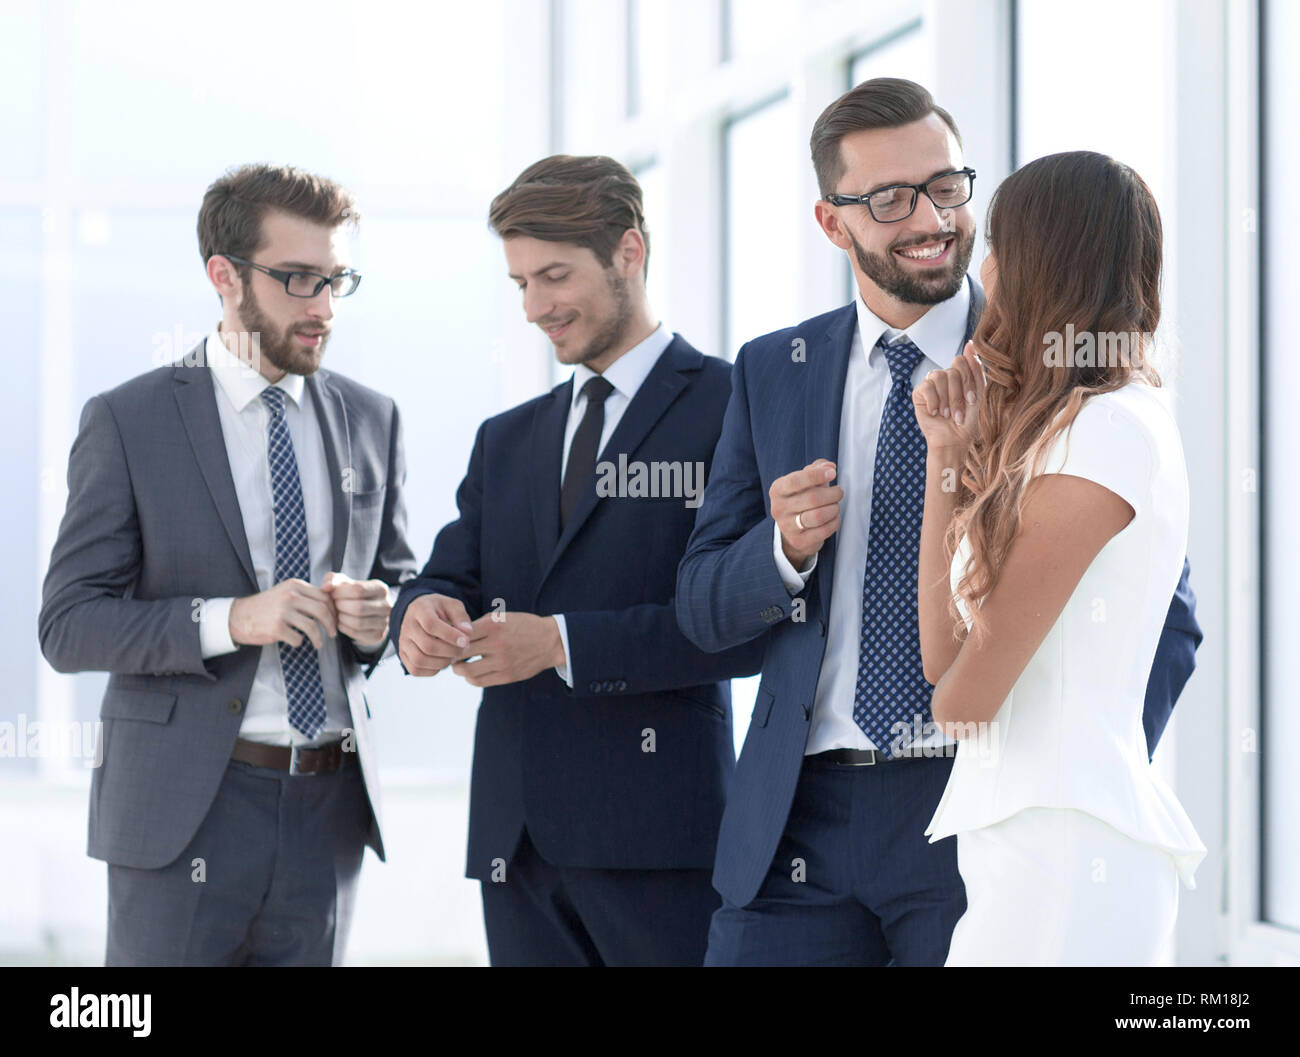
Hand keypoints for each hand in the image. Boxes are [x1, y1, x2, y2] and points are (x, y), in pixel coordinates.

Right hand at [229, 579, 337, 649]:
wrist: (239, 616)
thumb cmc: (267, 606)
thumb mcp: (286, 592)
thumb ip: (305, 595)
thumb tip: (331, 604)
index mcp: (295, 585)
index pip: (324, 597)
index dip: (333, 610)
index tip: (335, 620)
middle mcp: (290, 596)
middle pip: (322, 611)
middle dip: (331, 624)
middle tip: (333, 633)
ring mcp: (283, 612)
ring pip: (312, 627)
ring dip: (319, 638)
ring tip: (319, 644)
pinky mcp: (276, 628)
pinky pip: (298, 638)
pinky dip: (299, 642)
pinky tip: (296, 641)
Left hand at [322, 572, 391, 647]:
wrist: (362, 612)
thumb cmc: (351, 594)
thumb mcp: (343, 583)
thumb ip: (332, 580)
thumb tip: (326, 587)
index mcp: (381, 588)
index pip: (358, 590)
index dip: (341, 593)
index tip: (333, 594)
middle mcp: (386, 605)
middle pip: (358, 607)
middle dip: (341, 607)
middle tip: (335, 605)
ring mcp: (384, 621)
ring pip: (358, 622)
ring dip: (342, 618)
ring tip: (338, 614)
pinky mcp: (378, 635)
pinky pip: (357, 634)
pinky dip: (345, 629)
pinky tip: (341, 623)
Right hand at [398, 593, 473, 676]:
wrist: (420, 614)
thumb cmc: (440, 610)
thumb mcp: (452, 605)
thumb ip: (461, 617)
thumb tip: (467, 633)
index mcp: (420, 609)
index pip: (431, 624)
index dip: (450, 635)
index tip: (466, 641)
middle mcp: (407, 626)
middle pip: (427, 645)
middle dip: (450, 651)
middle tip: (463, 649)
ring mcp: (403, 642)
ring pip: (420, 660)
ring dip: (442, 662)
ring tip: (454, 656)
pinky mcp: (403, 656)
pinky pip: (416, 670)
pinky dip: (433, 670)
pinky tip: (443, 661)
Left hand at [450, 611, 564, 687]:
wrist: (550, 642)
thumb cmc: (522, 626)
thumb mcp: (502, 618)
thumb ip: (480, 625)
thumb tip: (456, 634)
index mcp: (494, 626)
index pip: (461, 634)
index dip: (451, 638)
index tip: (448, 640)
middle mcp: (496, 644)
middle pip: (461, 653)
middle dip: (452, 654)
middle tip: (449, 654)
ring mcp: (502, 662)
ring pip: (467, 671)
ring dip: (459, 669)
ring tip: (459, 665)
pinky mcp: (506, 676)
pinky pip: (479, 681)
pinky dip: (470, 678)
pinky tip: (472, 672)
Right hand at [770, 459, 842, 568]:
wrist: (792, 529)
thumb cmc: (800, 498)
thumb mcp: (803, 480)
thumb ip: (816, 469)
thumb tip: (829, 466)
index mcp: (778, 490)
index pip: (796, 481)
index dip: (816, 475)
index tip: (832, 473)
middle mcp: (778, 508)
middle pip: (812, 498)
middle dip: (832, 494)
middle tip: (839, 492)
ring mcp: (787, 526)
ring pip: (818, 516)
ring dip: (834, 509)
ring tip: (836, 506)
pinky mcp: (798, 541)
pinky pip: (823, 531)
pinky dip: (834, 523)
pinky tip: (834, 518)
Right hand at [912, 341, 985, 455]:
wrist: (954, 440)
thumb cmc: (967, 420)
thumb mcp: (977, 394)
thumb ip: (975, 370)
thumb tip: (971, 344)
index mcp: (959, 375)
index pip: (962, 362)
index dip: (967, 381)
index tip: (971, 401)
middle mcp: (945, 377)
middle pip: (952, 370)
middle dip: (958, 395)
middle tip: (958, 413)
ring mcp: (931, 384)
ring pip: (939, 377)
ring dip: (946, 400)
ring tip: (946, 415)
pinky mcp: (919, 393)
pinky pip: (926, 387)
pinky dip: (934, 401)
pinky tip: (935, 412)